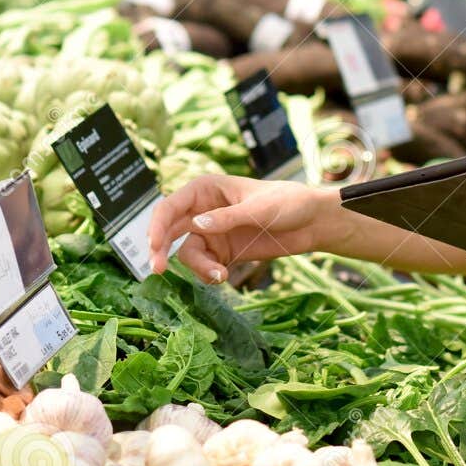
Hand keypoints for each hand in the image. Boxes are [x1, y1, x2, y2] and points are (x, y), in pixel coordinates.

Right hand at [149, 174, 341, 281]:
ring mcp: (212, 233)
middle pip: (169, 230)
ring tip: (219, 275)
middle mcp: (203, 210)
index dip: (157, 225)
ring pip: (187, 252)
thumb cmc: (289, 202)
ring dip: (197, 266)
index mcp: (206, 189)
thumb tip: (197, 226)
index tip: (154, 247)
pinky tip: (223, 277)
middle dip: (160, 250)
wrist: (312, 222)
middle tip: (157, 270)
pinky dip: (208, 274)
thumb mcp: (260, 208)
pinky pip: (204, 265)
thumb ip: (228, 217)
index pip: (171, 206)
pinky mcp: (223, 252)